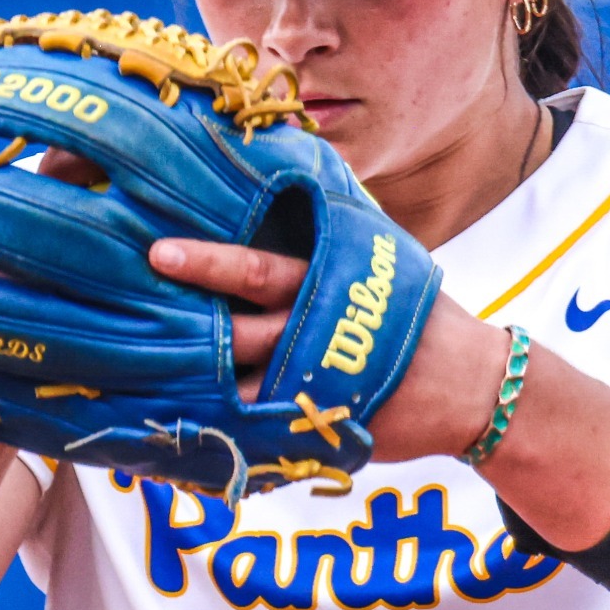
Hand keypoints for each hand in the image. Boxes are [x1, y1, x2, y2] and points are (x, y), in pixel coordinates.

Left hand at [149, 237, 508, 461]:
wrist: (471, 384)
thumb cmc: (415, 313)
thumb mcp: (381, 261)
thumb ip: (332, 237)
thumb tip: (285, 180)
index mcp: (331, 282)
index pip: (261, 269)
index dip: (209, 259)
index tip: (159, 250)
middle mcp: (322, 329)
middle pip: (246, 323)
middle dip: (191, 319)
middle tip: (139, 303)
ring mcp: (322, 383)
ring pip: (249, 382)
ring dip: (199, 377)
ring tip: (138, 371)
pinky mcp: (327, 424)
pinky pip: (267, 429)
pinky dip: (229, 427)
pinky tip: (186, 424)